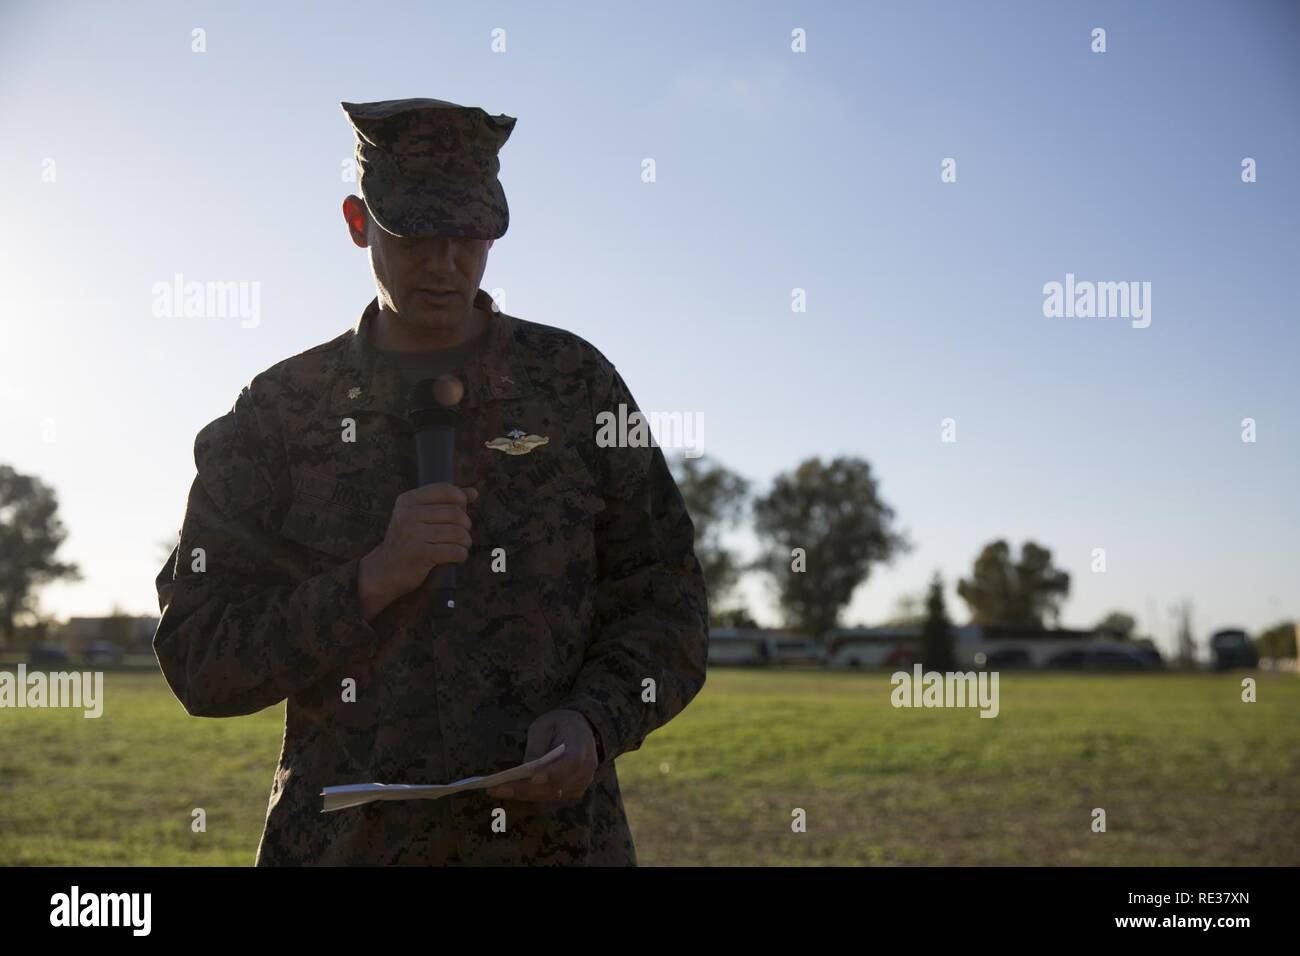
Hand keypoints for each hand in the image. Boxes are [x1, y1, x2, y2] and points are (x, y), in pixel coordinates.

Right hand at [357, 484, 478, 619]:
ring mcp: (413, 534)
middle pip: (456, 513)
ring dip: (465, 542)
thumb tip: (474, 492)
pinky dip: (461, 555)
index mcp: (407, 500)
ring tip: (459, 547)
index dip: (461, 501)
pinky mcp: (420, 554)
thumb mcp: (418, 516)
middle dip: (465, 526)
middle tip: (460, 536)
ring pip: (458, 533)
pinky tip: (457, 557)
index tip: (459, 514)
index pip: (446, 490)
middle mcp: (408, 515)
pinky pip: (455, 551)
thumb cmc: (407, 542)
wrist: (383, 572)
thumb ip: (445, 502)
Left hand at [486, 709, 597, 802]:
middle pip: (556, 785)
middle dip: (526, 789)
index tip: (533, 778)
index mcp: (581, 746)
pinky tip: (512, 790)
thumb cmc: (559, 724)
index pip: (571, 763)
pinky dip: (531, 794)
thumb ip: (537, 747)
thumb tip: (524, 771)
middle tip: (498, 789)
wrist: (580, 729)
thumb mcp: (544, 726)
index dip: (553, 773)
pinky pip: (550, 797)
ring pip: (550, 795)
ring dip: (524, 794)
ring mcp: (581, 783)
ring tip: (498, 790)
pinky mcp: (573, 791)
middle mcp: (586, 769)